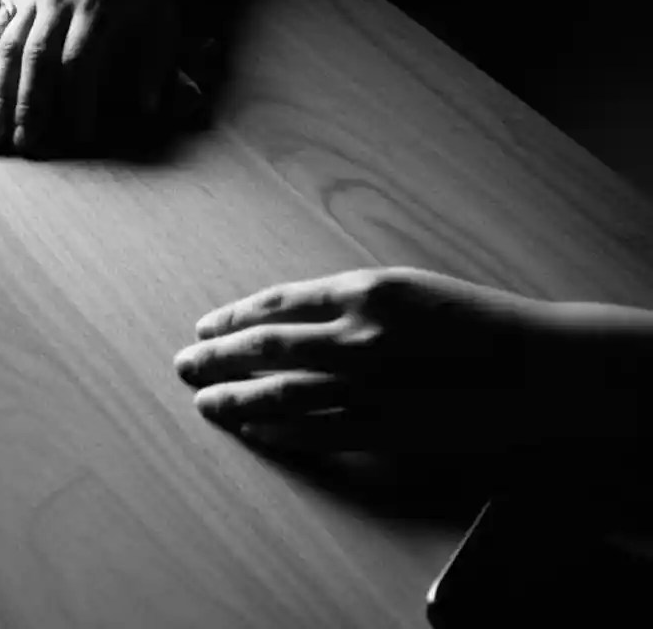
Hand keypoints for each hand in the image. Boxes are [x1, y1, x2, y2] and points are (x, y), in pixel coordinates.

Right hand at [0, 0, 180, 154]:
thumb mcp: (162, 12)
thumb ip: (156, 62)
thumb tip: (148, 109)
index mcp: (97, 7)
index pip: (79, 62)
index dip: (76, 101)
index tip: (76, 137)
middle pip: (33, 57)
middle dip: (20, 103)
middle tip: (11, 143)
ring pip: (2, 42)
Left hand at [174, 268, 639, 453]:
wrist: (536, 366)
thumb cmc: (473, 320)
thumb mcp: (406, 287)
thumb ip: (347, 300)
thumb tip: (286, 316)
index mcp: (362, 289)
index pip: (274, 304)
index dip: (232, 318)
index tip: (205, 327)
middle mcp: (355, 334)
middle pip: (262, 348)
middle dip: (215, 358)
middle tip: (183, 365)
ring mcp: (365, 384)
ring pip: (278, 393)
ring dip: (234, 399)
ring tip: (204, 402)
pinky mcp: (381, 426)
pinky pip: (312, 431)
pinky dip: (276, 432)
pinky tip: (253, 432)